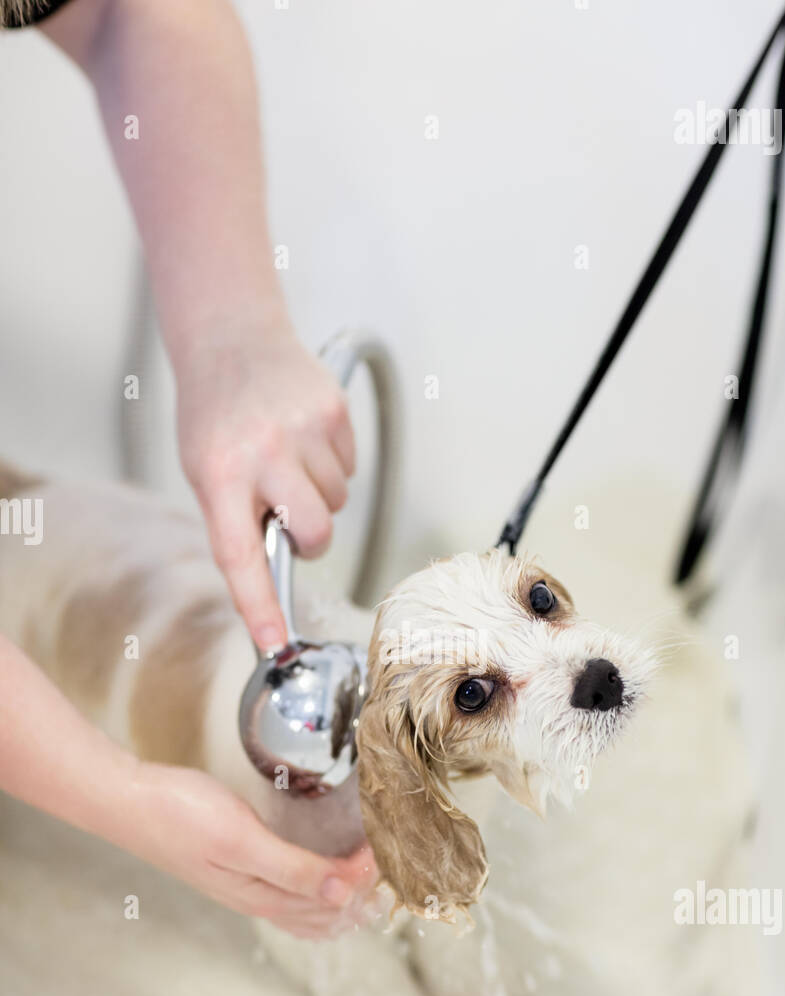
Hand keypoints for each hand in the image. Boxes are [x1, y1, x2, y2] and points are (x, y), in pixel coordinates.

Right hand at [122, 761, 375, 937]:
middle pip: (325, 914)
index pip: (332, 902)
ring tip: (371, 877)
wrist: (128, 800)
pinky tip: (326, 876)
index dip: (364, 879)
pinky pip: (289, 894)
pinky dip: (318, 890)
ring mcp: (246, 886)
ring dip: (343, 898)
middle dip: (361, 895)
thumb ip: (292, 869)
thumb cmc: (179, 814)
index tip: (383, 847)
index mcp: (263, 895)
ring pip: (308, 909)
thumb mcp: (242, 840)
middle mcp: (258, 898)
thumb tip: (342, 897)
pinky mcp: (237, 868)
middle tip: (389, 863)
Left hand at [177, 313, 355, 650]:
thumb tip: (277, 571)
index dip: (258, 603)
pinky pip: (349, 467)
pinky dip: (332, 461)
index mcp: (218, 474)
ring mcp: (302, 430)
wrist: (232, 337)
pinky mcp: (334, 411)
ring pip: (337, 502)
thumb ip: (237, 518)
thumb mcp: (206, 469)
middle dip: (311, 536)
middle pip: (316, 534)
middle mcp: (261, 452)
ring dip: (319, 492)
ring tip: (288, 456)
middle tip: (289, 511)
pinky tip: (305, 435)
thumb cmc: (217, 415)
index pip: (240, 554)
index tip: (273, 640)